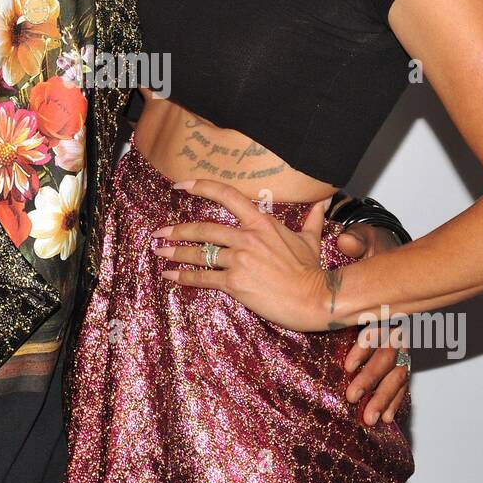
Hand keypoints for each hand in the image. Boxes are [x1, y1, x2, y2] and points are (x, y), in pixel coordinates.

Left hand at [152, 177, 330, 330]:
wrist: (315, 297)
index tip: (181, 185)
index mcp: (261, 222)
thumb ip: (312, 218)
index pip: (226, 195)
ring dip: (176, 252)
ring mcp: (239, 260)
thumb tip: (323, 200)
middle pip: (203, 229)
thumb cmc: (312, 270)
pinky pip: (203, 278)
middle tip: (159, 232)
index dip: (201, 187)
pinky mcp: (235, 282)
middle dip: (177, 230)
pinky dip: (184, 277)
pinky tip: (170, 275)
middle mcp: (246, 237)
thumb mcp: (311, 239)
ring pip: (199, 253)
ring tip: (159, 252)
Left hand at [334, 223, 409, 424]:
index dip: (366, 346)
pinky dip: (396, 398)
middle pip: (390, 357)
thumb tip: (346, 242)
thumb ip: (357, 242)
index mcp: (387, 300)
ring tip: (370, 418)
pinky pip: (401, 378)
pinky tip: (388, 418)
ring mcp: (399, 338)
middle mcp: (397, 322)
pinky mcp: (396, 349)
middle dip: (372, 379)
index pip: (382, 328)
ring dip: (384, 396)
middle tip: (352, 396)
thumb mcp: (366, 241)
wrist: (388, 254)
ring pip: (397, 372)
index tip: (347, 363)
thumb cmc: (373, 250)